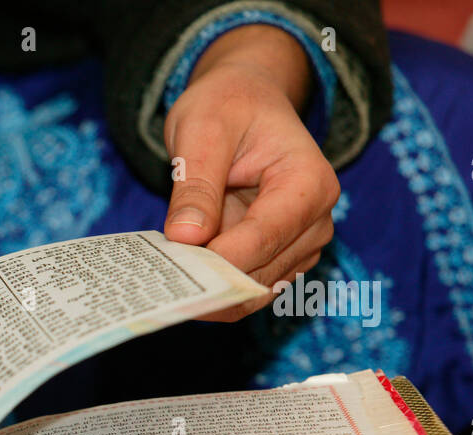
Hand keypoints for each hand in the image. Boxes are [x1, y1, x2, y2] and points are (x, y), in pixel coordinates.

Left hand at [162, 24, 339, 319]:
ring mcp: (301, 246)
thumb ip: (196, 184)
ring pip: (251, 293)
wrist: (244, 103)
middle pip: (258, 273)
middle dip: (207, 279)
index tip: (171, 268)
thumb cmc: (227, 107)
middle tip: (156, 280)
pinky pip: (245, 292)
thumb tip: (186, 238)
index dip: (216, 260)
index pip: (262, 238)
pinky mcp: (280, 261)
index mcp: (308, 182)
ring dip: (207, 291)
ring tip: (164, 277)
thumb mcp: (202, 130)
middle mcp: (315, 221)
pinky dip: (213, 291)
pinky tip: (180, 278)